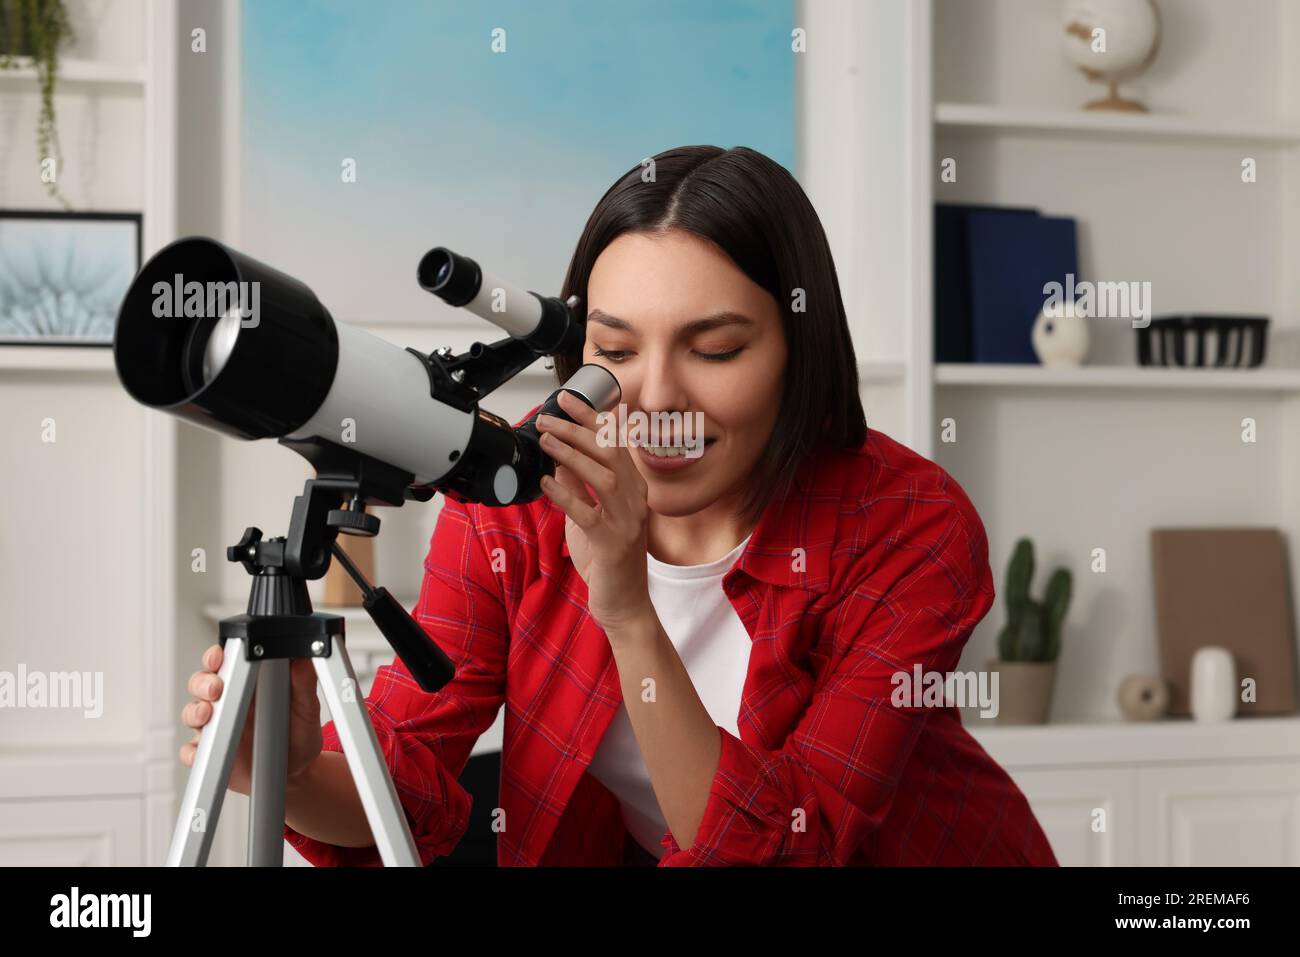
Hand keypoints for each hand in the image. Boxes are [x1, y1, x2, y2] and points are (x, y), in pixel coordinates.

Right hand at [179, 643, 323, 794]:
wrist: (297, 771)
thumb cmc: (298, 735)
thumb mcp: (307, 708)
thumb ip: (304, 683)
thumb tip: (302, 659)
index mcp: (248, 685)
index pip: (225, 663)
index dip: (215, 657)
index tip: (218, 657)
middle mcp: (228, 702)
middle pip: (201, 684)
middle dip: (203, 683)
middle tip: (215, 689)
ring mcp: (217, 727)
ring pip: (192, 713)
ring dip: (195, 712)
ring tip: (207, 715)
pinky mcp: (211, 753)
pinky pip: (192, 750)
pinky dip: (192, 750)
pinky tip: (200, 750)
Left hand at [536, 390, 654, 632]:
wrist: (624, 605)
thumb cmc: (608, 562)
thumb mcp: (590, 517)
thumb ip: (579, 489)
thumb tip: (561, 459)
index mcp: (633, 490)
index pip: (614, 443)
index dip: (592, 417)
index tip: (567, 399)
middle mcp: (636, 501)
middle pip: (610, 453)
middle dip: (578, 430)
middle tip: (548, 418)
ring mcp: (627, 522)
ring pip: (603, 477)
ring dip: (573, 455)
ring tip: (546, 441)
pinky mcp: (613, 544)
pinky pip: (589, 514)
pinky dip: (566, 495)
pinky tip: (547, 483)